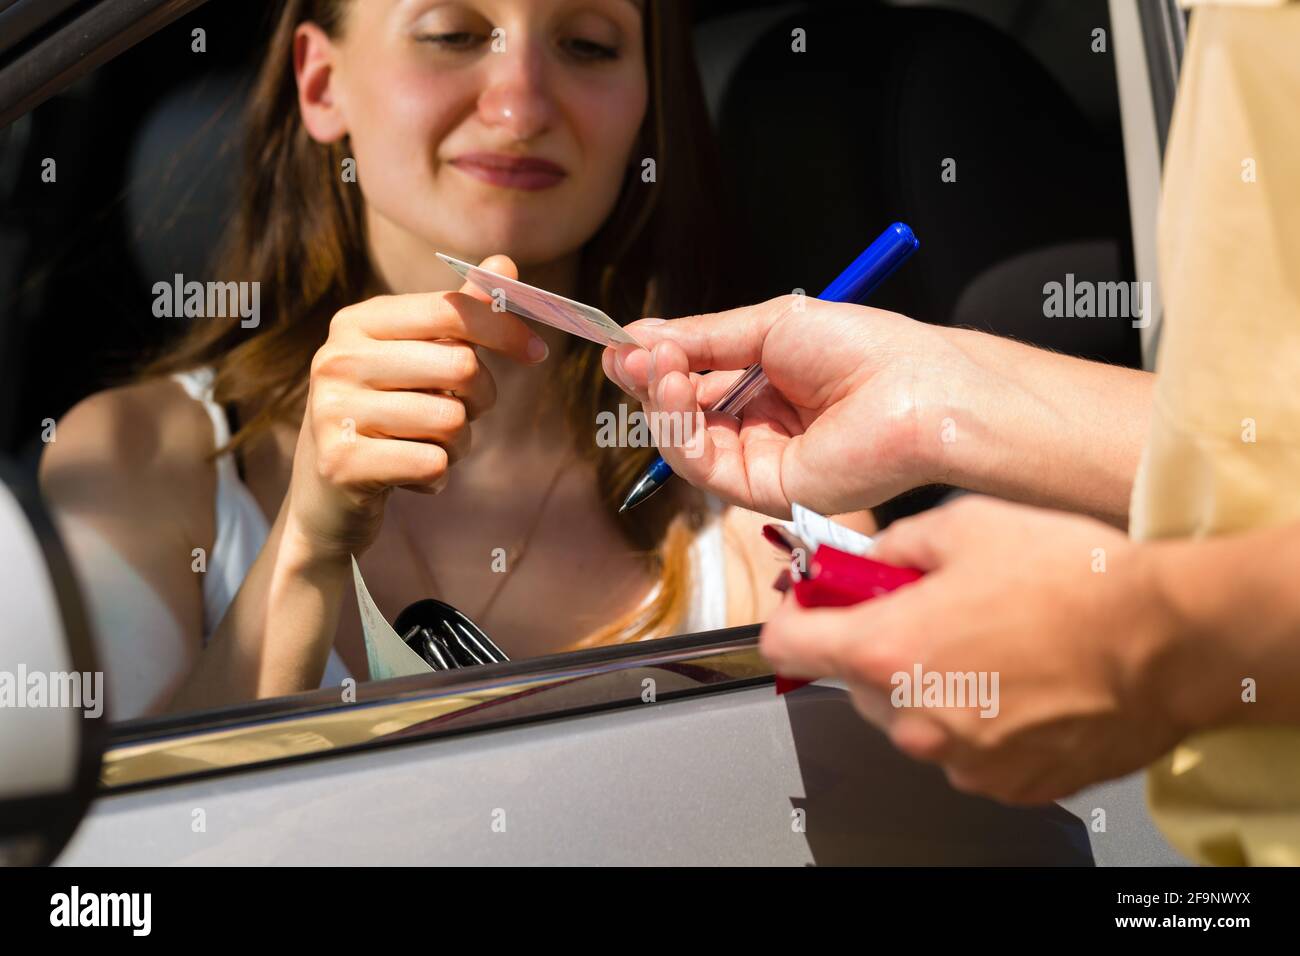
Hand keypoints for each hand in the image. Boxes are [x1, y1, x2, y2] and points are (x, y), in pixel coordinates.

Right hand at [288, 255, 547, 558]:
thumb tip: (505, 264)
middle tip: (463, 412)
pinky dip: (438, 476)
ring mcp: (334, 411)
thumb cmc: (386, 411)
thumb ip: (461, 312)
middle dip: (482, 397)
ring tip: (430, 445)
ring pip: (452, 420)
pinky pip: (434, 464)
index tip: (537, 353)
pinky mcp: (342, 464)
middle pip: (461, 366)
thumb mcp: (417, 356)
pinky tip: (412, 475)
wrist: (326, 491)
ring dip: (460, 442)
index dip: (505, 330)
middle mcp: (339, 358)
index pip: (451, 310)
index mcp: (359, 322)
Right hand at [602, 296, 973, 517]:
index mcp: (766, 383)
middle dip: (650, 381)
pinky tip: (677, 392)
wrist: (915, 390)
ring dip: (661, 403)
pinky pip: (703, 467)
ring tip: (657, 368)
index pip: (694, 378)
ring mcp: (760, 460)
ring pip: (685, 441)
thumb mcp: (770, 326)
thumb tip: (639, 336)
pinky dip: (679, 431)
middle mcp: (759, 425)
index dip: (656, 363)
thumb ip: (702, 338)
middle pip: (682, 412)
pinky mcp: (763, 491)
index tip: (621, 343)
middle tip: (629, 355)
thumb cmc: (864, 349)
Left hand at [759, 496, 1192, 803]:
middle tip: (929, 609)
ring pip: (909, 717)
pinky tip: (1020, 681)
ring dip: (929, 684)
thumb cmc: (1075, 580)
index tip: (813, 602)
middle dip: (877, 644)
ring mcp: (958, 759)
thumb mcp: (967, 524)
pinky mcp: (1005, 784)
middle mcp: (910, 717)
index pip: (784, 646)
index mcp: (885, 648)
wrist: (1169, 641)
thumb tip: (868, 560)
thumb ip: (894, 546)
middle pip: (852, 681)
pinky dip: (976, 719)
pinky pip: (963, 749)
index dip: (794, 616)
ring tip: (991, 644)